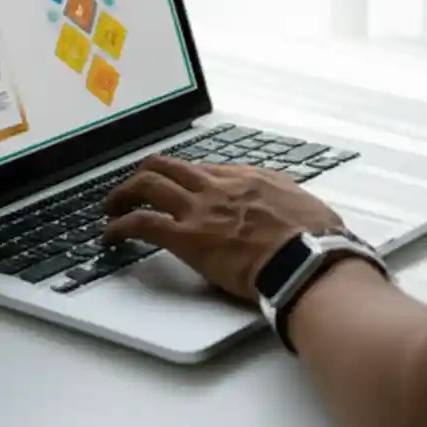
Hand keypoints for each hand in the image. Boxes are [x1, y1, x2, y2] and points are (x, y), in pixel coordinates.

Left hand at [102, 156, 343, 300]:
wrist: (308, 260)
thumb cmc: (316, 241)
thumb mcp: (309, 208)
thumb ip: (290, 206)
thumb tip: (296, 215)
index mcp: (249, 178)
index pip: (204, 168)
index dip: (183, 177)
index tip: (176, 186)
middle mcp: (219, 186)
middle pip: (169, 165)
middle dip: (144, 174)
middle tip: (132, 188)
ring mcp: (201, 208)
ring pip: (147, 184)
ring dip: (123, 194)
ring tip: (110, 207)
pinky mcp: (187, 236)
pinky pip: (141, 222)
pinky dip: (118, 227)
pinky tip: (109, 237)